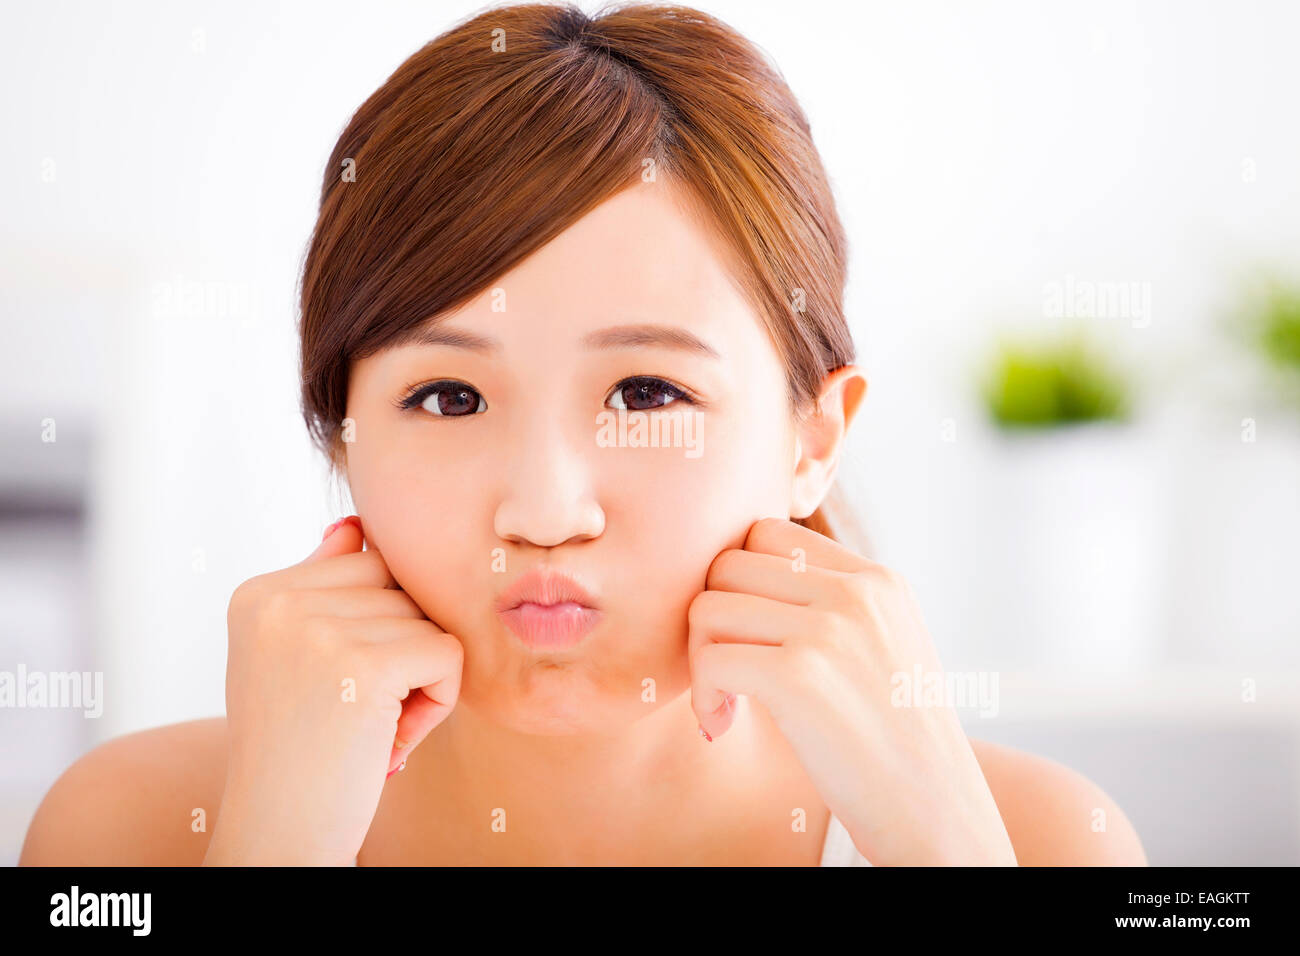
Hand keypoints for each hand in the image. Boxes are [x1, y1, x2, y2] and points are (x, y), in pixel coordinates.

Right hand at [204, 516, 462, 864]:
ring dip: (420, 683)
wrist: (279, 834)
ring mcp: (315, 628)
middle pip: (401, 586)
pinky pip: (448, 653)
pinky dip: (437, 702)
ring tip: (368, 730)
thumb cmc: (297, 753)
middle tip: (362, 712)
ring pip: (428, 621)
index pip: (368, 565)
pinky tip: (390, 740)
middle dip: (404, 648)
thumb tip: (356, 525)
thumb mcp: (291, 661)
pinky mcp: (362, 663)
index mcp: (257, 593)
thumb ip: (321, 591)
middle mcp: (277, 600)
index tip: (336, 690)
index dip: (377, 630)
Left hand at [687, 517, 1015, 865]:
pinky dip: (703, 695)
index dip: (738, 582)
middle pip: (728, 565)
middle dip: (711, 618)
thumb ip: (827, 604)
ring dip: (700, 657)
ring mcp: (829, 630)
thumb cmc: (894, 739)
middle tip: (726, 671)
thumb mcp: (882, 644)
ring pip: (709, 607)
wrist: (935, 811)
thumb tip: (734, 575)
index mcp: (877, 579)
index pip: (766, 533)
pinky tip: (722, 723)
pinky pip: (709, 658)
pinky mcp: (799, 675)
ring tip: (725, 700)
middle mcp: (856, 592)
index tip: (748, 634)